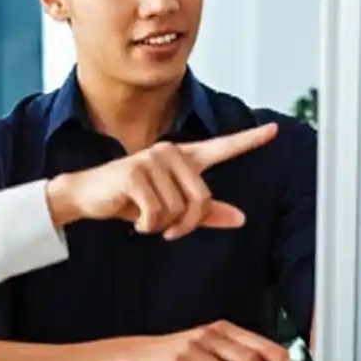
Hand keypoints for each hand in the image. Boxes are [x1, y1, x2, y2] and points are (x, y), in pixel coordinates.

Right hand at [46, 123, 276, 238]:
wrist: (87, 196)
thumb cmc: (128, 199)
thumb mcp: (170, 208)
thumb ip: (205, 213)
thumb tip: (241, 218)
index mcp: (182, 158)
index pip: (221, 148)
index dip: (248, 141)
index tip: (273, 131)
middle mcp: (170, 153)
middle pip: (202, 199)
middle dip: (186, 224)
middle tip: (167, 230)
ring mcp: (152, 160)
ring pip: (179, 210)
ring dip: (162, 227)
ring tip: (145, 219)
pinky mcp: (135, 173)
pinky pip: (157, 213)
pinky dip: (148, 226)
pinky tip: (136, 220)